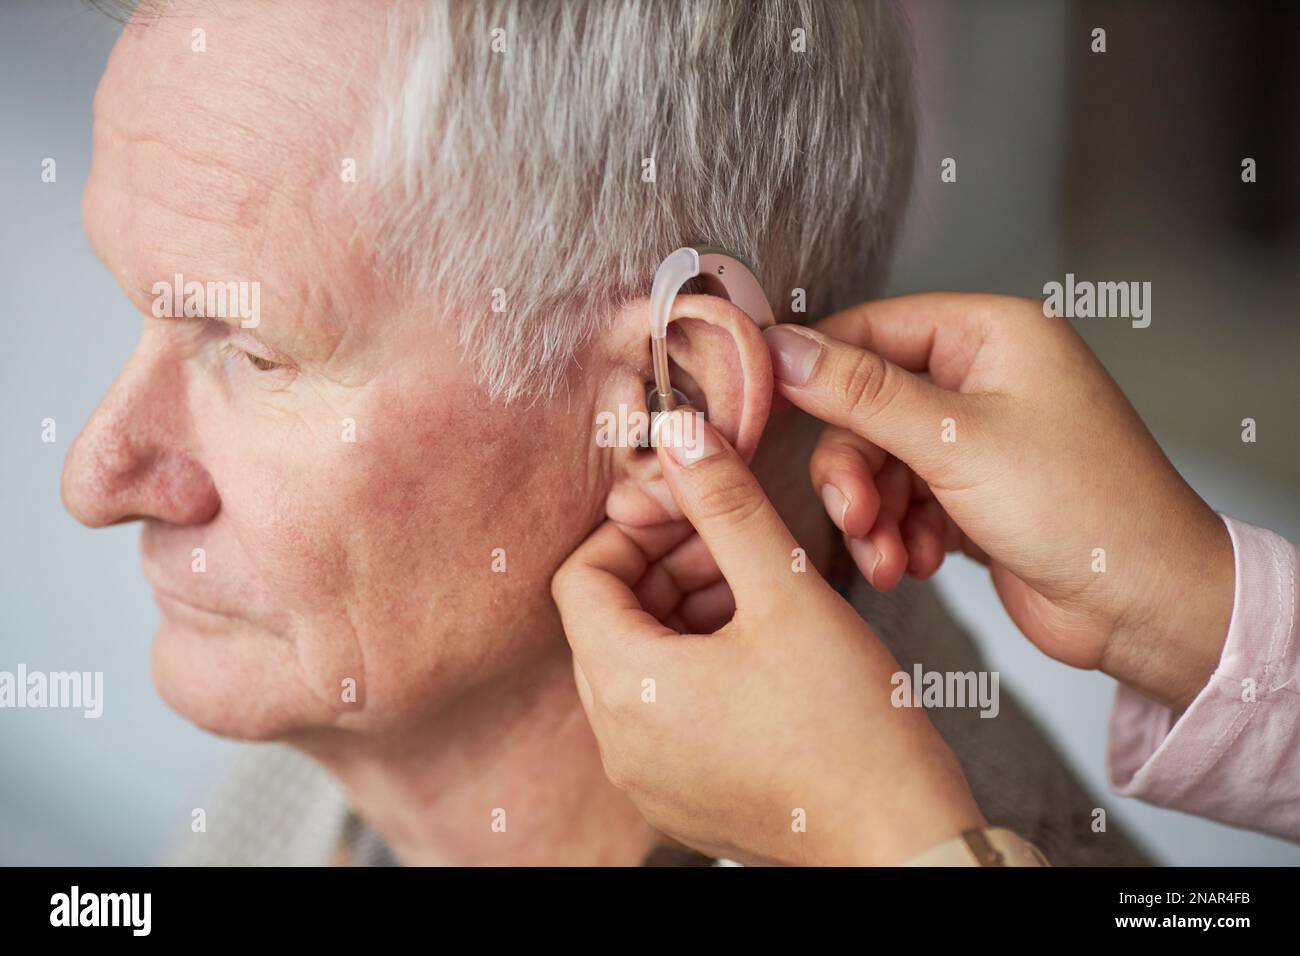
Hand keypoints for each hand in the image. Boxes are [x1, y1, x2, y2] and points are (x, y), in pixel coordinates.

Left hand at [551, 412, 984, 865]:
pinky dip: (700, 662)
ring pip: (642, 661)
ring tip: (761, 588)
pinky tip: (765, 643)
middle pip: (610, 619)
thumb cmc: (852, 730)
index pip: (580, 577)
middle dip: (667, 564)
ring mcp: (648, 778)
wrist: (904, 843)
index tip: (692, 507)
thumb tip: (682, 434)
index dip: (634, 527)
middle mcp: (619, 742)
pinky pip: (666, 709)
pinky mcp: (684, 796)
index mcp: (626, 688)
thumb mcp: (787, 591)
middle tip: (735, 541)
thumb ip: (727, 503)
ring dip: (688, 609)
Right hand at [765, 293, 1234, 711]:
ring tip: (889, 557)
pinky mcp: (970, 493)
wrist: (1146, 608)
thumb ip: (861, 393)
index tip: (764, 405)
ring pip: (878, 461)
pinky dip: (897, 535)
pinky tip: (915, 564)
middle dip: (854, 470)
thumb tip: (785, 349)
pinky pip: (901, 501)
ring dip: (872, 514)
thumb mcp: (957, 442)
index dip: (815, 368)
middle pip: (866, 406)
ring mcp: (976, 438)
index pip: (871, 328)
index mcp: (991, 334)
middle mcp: (981, 378)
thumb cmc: (1087, 510)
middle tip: (854, 516)